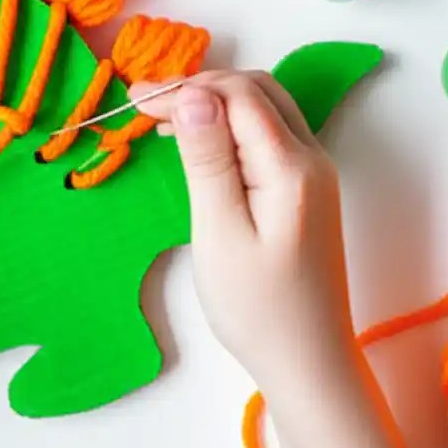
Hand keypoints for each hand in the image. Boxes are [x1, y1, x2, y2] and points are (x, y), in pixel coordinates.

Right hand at [134, 71, 402, 447]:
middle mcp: (311, 159)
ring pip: (264, 110)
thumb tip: (193, 95)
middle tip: (145, 105)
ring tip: (162, 119)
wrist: (307, 360)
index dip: (186, 86)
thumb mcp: (220, 232)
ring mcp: (313, 175)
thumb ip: (208, 159)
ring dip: (215, 103)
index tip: (135, 100)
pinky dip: (230, 126)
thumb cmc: (258, 307)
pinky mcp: (304, 191)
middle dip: (200, 87)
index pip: (238, 95)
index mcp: (291, 166)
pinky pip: (267, 136)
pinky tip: (198, 144)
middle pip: (256, 91)